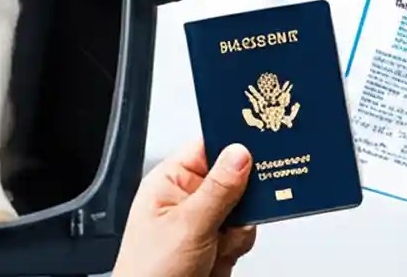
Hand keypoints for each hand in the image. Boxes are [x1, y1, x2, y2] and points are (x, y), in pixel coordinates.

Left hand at [112, 140, 257, 276]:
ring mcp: (203, 222)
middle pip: (233, 177)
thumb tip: (240, 153)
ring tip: (219, 243)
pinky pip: (243, 232)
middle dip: (240, 197)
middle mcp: (187, 197)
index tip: (257, 142)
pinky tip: (220, 256)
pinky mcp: (217, 244)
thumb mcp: (187, 225)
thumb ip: (218, 189)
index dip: (231, 142)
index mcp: (169, 181)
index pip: (207, 146)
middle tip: (237, 208)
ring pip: (244, 208)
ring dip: (238, 227)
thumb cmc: (148, 271)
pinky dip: (239, 245)